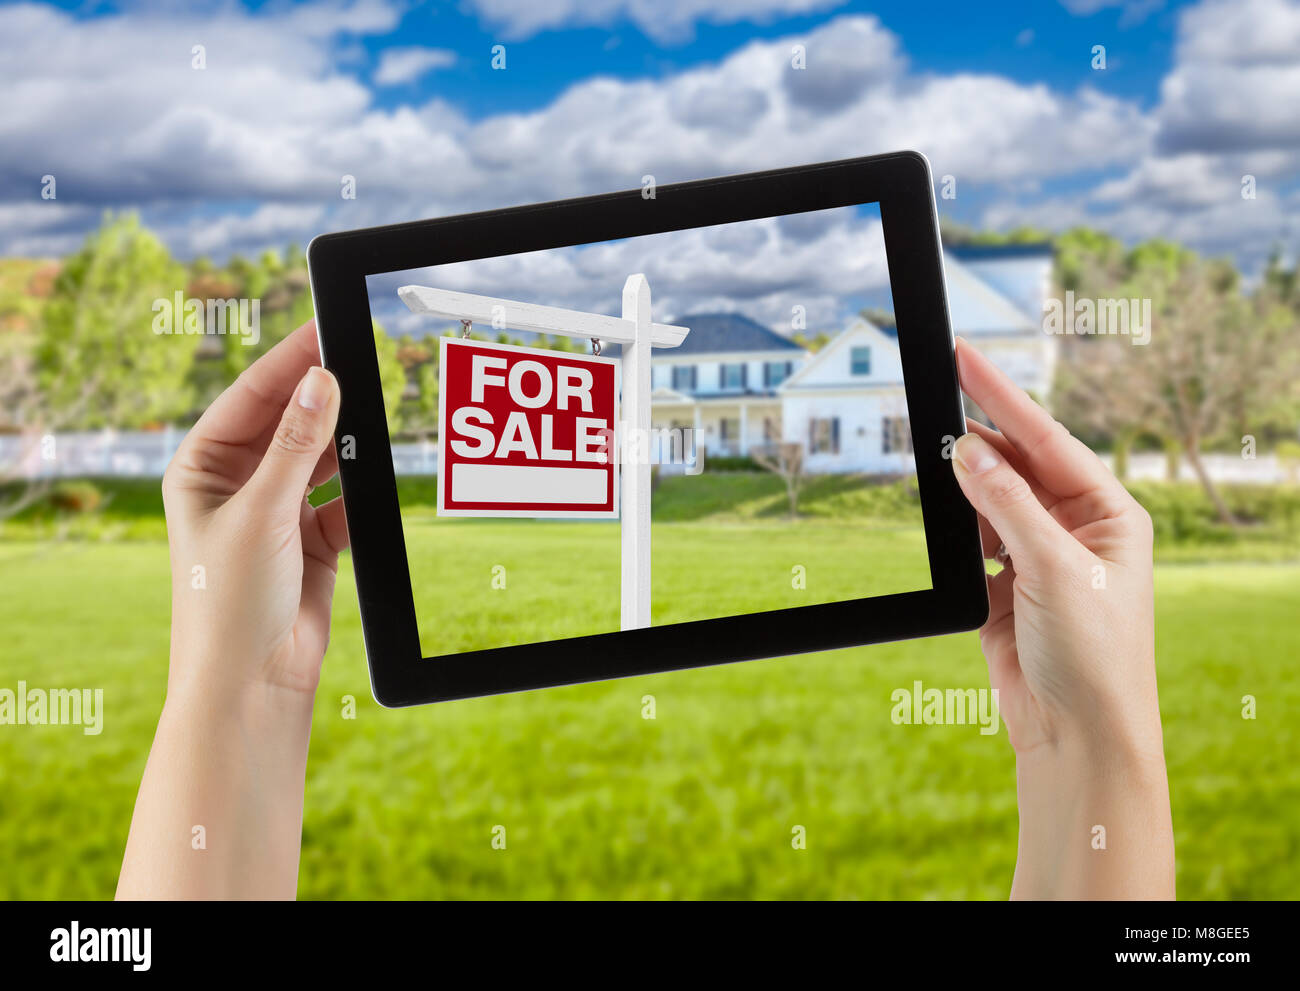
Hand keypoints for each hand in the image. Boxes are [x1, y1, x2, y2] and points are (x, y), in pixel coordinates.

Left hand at [161, 319, 346, 705]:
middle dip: (324, 396)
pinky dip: (363, 488)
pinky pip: (345, 498)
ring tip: (379, 413)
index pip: (250, 397)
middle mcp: (237, 485)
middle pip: (288, 421)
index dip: (288, 361)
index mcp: (201, 468)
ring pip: (321, 457)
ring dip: (347, 442)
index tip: (325, 328)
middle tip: (363, 360)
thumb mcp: (261, 514)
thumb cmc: (227, 603)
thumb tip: (322, 381)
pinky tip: (380, 474)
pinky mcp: (314, 540)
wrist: (252, 683)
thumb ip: (298, 446)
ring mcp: (277, 512)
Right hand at [952, 337, 1173, 898]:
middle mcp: (1077, 528)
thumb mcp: (1055, 569)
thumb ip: (1008, 505)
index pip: (1049, 439)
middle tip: (936, 391)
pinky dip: (955, 525)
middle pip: (1018, 463)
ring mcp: (1038, 557)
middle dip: (979, 433)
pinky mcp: (1003, 587)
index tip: (965, 357)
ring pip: (990, 499)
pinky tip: (943, 508)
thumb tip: (968, 449)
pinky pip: (971, 539)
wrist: (1075, 735)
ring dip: (964, 482)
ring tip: (932, 450)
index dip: (1004, 396)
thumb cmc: (1093, 656)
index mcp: (1112, 514)